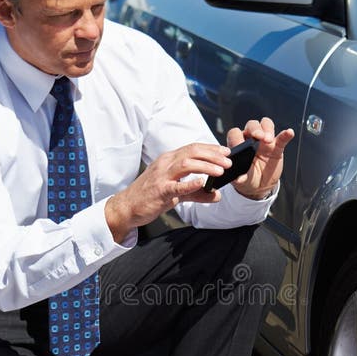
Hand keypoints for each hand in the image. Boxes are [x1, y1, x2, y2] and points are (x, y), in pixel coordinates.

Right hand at [105, 141, 232, 241]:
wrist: (127, 207)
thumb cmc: (151, 197)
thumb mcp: (177, 193)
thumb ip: (197, 193)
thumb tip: (217, 195)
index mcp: (169, 160)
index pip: (192, 148)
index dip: (211, 148)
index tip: (226, 152)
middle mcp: (165, 163)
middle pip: (192, 152)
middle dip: (212, 155)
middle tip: (228, 161)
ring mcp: (161, 176)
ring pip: (186, 164)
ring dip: (206, 166)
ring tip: (220, 171)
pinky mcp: (159, 191)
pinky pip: (176, 186)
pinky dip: (190, 184)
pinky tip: (202, 183)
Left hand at [228, 117, 293, 199]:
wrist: (260, 185)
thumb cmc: (248, 178)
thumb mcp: (243, 180)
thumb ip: (241, 178)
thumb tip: (238, 179)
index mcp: (239, 145)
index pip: (235, 133)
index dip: (237, 136)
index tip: (242, 144)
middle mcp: (251, 139)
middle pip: (251, 125)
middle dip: (255, 129)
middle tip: (259, 137)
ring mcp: (264, 142)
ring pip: (265, 125)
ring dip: (267, 129)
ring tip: (269, 140)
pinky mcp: (277, 146)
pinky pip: (281, 138)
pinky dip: (286, 134)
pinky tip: (289, 133)